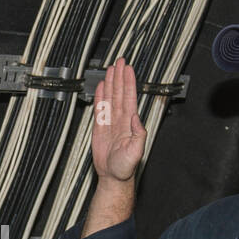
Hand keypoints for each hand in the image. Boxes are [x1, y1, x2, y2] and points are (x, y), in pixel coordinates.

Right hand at [92, 57, 147, 181]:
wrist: (113, 176)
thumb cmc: (126, 167)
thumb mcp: (137, 150)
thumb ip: (139, 134)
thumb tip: (137, 118)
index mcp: (130, 123)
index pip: (129, 97)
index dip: (129, 82)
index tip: (128, 69)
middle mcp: (121, 119)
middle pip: (120, 93)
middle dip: (120, 77)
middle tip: (120, 61)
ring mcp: (110, 122)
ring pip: (110, 98)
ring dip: (111, 83)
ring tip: (111, 69)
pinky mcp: (100, 128)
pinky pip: (100, 109)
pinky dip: (100, 97)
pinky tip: (101, 87)